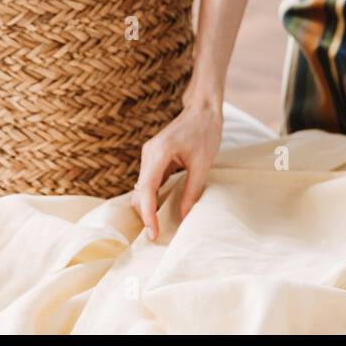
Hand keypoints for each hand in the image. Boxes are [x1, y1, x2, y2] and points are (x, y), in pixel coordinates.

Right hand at [130, 101, 222, 242]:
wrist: (203, 109)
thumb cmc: (205, 132)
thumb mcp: (203, 164)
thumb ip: (192, 190)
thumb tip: (183, 216)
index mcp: (159, 153)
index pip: (146, 189)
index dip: (148, 213)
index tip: (153, 232)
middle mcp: (149, 154)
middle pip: (139, 191)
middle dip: (145, 214)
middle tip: (156, 235)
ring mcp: (149, 155)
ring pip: (142, 187)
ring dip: (148, 206)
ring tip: (158, 226)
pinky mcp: (154, 158)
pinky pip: (148, 181)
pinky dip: (152, 196)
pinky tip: (161, 209)